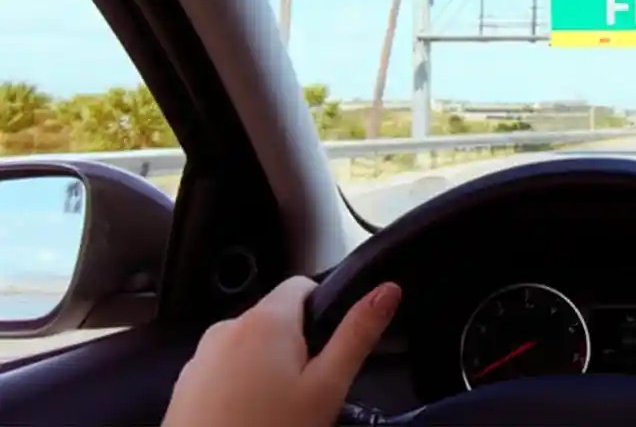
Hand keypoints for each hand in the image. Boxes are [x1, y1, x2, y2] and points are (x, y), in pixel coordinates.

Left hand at [163, 276, 401, 426]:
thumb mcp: (327, 387)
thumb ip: (357, 334)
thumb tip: (388, 289)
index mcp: (266, 320)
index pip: (302, 285)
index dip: (324, 311)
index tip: (330, 352)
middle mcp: (227, 327)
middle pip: (276, 320)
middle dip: (296, 347)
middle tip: (308, 393)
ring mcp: (200, 356)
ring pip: (250, 348)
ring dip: (266, 368)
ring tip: (276, 413)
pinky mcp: (184, 385)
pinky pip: (223, 371)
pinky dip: (238, 387)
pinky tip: (247, 420)